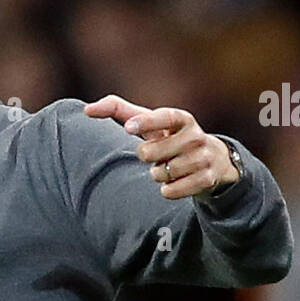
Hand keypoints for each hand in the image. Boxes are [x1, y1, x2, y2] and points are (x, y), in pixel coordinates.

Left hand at [84, 94, 239, 198]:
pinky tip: (172, 182)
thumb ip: (119, 110)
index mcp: (181, 119)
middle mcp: (196, 136)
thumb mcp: (150, 122)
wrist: (213, 160)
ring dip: (157, 174)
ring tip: (165, 167)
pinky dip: (167, 190)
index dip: (146, 121)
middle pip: (153, 152)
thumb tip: (87, 110)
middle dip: (146, 156)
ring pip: (162, 173)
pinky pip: (173, 190)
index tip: (127, 127)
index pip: (165, 117)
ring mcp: (204, 158)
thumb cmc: (169, 137)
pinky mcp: (207, 179)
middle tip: (153, 155)